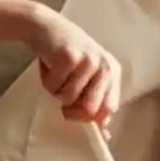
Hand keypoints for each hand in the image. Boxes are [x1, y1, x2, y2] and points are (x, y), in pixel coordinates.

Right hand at [25, 8, 119, 126]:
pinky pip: (54, 87)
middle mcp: (105, 66)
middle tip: (61, 94)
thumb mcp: (87, 76)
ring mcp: (88, 61)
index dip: (92, 119)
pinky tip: (49, 65)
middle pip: (89, 109)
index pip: (110, 108)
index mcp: (112, 72)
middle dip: (70, 110)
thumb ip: (95, 100)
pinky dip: (47, 81)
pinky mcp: (69, 57)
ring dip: (56, 91)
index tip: (76, 116)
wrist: (47, 26)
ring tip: (57, 73)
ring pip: (68, 99)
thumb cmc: (66, 56)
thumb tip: (105, 133)